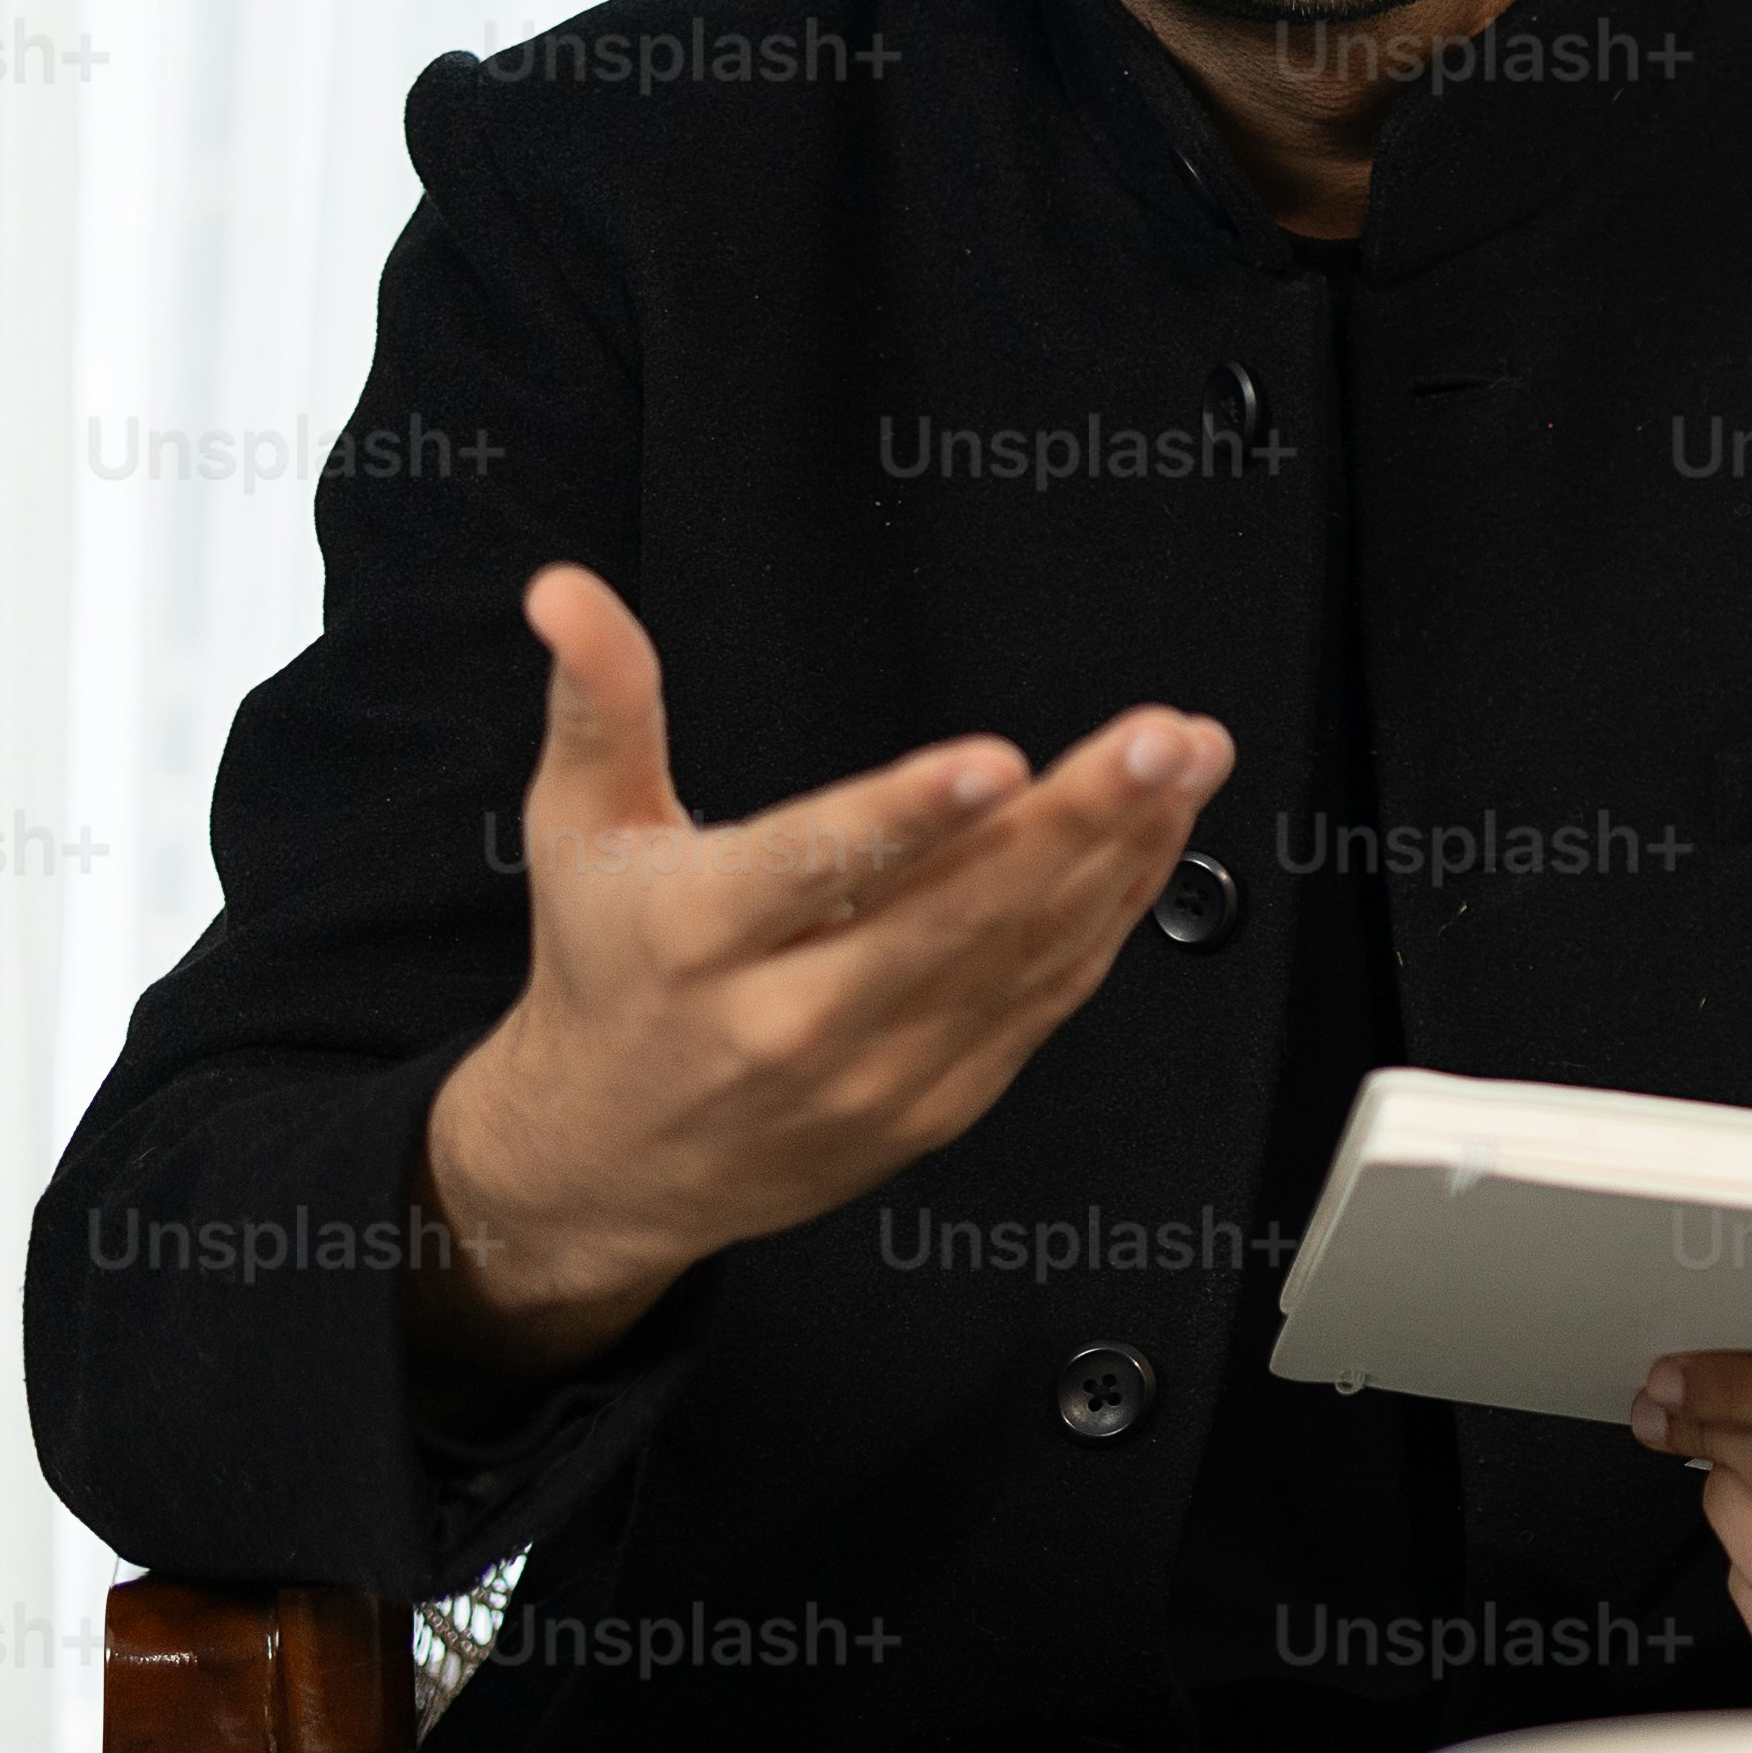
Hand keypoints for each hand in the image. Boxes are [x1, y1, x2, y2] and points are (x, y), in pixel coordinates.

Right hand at [408, 560, 1228, 1381]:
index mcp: (698, 936)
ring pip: (1018, 958)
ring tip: (1184, 764)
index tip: (997, 762)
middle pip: (952, 915)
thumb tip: (567, 592)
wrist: (608, 1160)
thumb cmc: (609, 971)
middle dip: (1072, 821)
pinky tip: (1153, 840)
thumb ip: (599, 701)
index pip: (812, 868)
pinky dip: (1109, 917)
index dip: (908, 816)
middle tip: (1160, 741)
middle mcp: (789, 1017)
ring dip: (1117, 855)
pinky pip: (1041, 1003)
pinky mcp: (935, 1105)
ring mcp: (873, 1074)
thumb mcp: (578, 829)